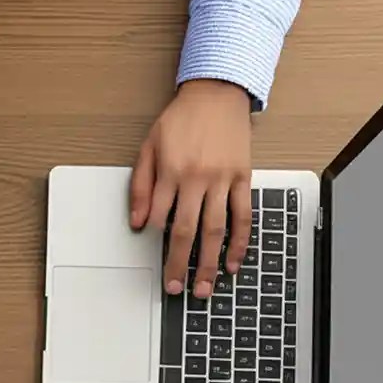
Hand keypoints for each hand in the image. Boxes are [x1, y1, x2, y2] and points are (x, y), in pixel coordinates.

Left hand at [130, 79, 252, 297]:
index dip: (157, 242)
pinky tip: (235, 261)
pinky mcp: (243, 178)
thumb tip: (139, 222)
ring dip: (211, 263)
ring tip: (206, 287)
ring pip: (216, 229)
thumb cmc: (180, 120)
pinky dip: (240, 242)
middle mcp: (198, 178)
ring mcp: (223, 180)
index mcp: (172, 172)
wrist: (216, 93)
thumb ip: (141, 186)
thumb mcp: (148, 148)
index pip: (161, 218)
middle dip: (181, 264)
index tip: (157, 261)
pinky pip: (244, 215)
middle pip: (187, 231)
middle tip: (177, 288)